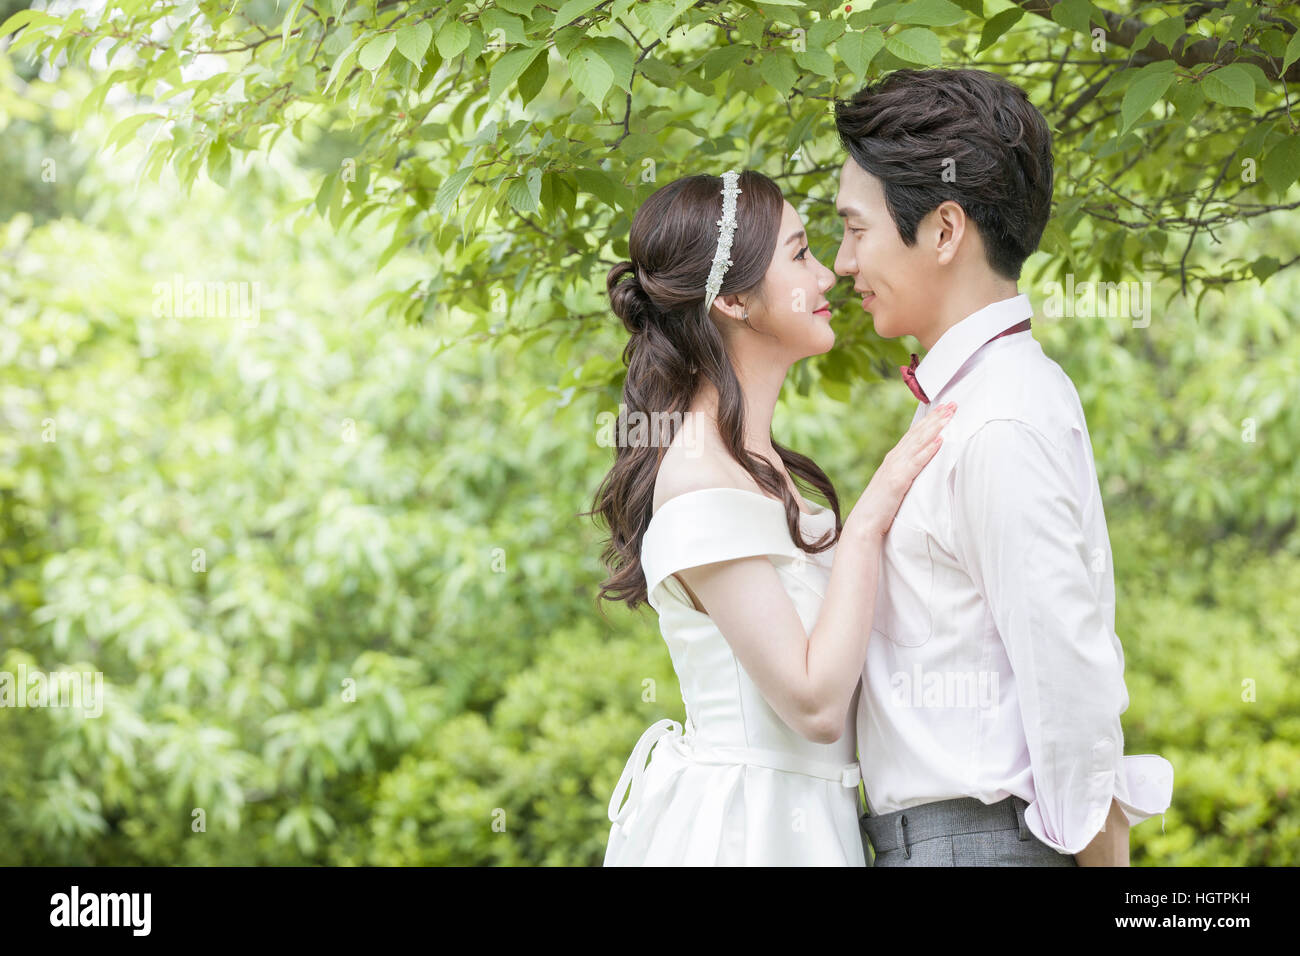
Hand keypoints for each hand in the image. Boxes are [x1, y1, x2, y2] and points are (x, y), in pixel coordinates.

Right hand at [847, 402, 955, 538]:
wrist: (864, 524)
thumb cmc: (880, 509)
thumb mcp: (895, 486)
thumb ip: (906, 474)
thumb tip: (921, 468)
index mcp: (893, 459)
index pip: (914, 435)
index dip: (930, 420)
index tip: (944, 409)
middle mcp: (893, 459)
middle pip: (918, 434)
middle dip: (936, 418)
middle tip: (952, 404)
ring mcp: (894, 468)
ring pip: (918, 443)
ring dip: (935, 428)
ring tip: (949, 416)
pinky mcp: (897, 481)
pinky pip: (916, 463)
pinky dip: (928, 450)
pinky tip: (940, 440)